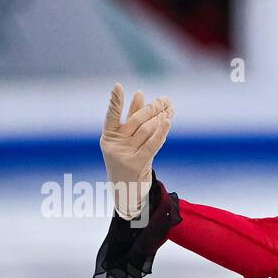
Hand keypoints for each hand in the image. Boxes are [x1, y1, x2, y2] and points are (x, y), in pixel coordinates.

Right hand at [100, 83, 172, 218]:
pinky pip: (153, 144)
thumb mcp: (126, 141)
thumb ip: (131, 119)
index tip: (118, 86)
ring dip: (160, 118)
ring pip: (146, 131)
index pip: (110, 116)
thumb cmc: (127, 161)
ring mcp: (125, 155)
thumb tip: (140, 95)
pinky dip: (161, 131)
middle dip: (151, 108)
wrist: (127, 191)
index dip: (114, 101)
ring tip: (169, 108)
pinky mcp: (138, 164)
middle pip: (135, 121)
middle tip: (164, 99)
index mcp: (108, 137)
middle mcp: (114, 145)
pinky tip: (168, 120)